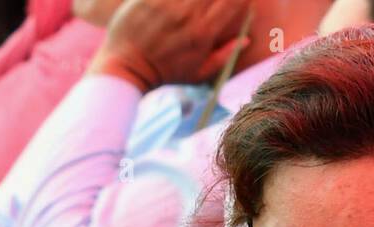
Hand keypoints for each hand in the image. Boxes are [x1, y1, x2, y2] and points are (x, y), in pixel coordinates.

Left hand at [90, 0, 249, 91]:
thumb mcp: (197, 73)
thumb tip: (246, 39)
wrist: (127, 69)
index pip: (233, 2)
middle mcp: (188, 14)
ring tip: (196, 3)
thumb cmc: (164, 73)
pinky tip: (177, 2)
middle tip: (213, 1)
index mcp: (204, 33)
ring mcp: (168, 4)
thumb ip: (224, 56)